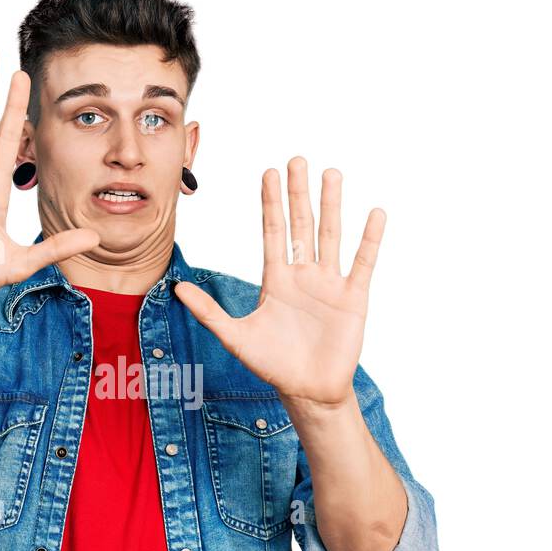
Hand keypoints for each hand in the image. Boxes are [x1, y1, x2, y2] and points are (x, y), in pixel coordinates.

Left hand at [173, 156, 384, 409]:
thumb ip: (209, 310)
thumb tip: (176, 288)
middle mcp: (303, 275)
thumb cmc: (273, 365)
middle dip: (298, 193)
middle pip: (301, 225)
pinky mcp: (353, 297)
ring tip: (331, 174)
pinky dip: (370, 239)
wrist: (308, 391)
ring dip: (332, 205)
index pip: (272, 231)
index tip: (269, 172)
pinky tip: (375, 214)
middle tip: (297, 159)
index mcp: (276, 279)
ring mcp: (329, 284)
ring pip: (331, 235)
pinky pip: (363, 262)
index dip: (270, 203)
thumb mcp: (235, 336)